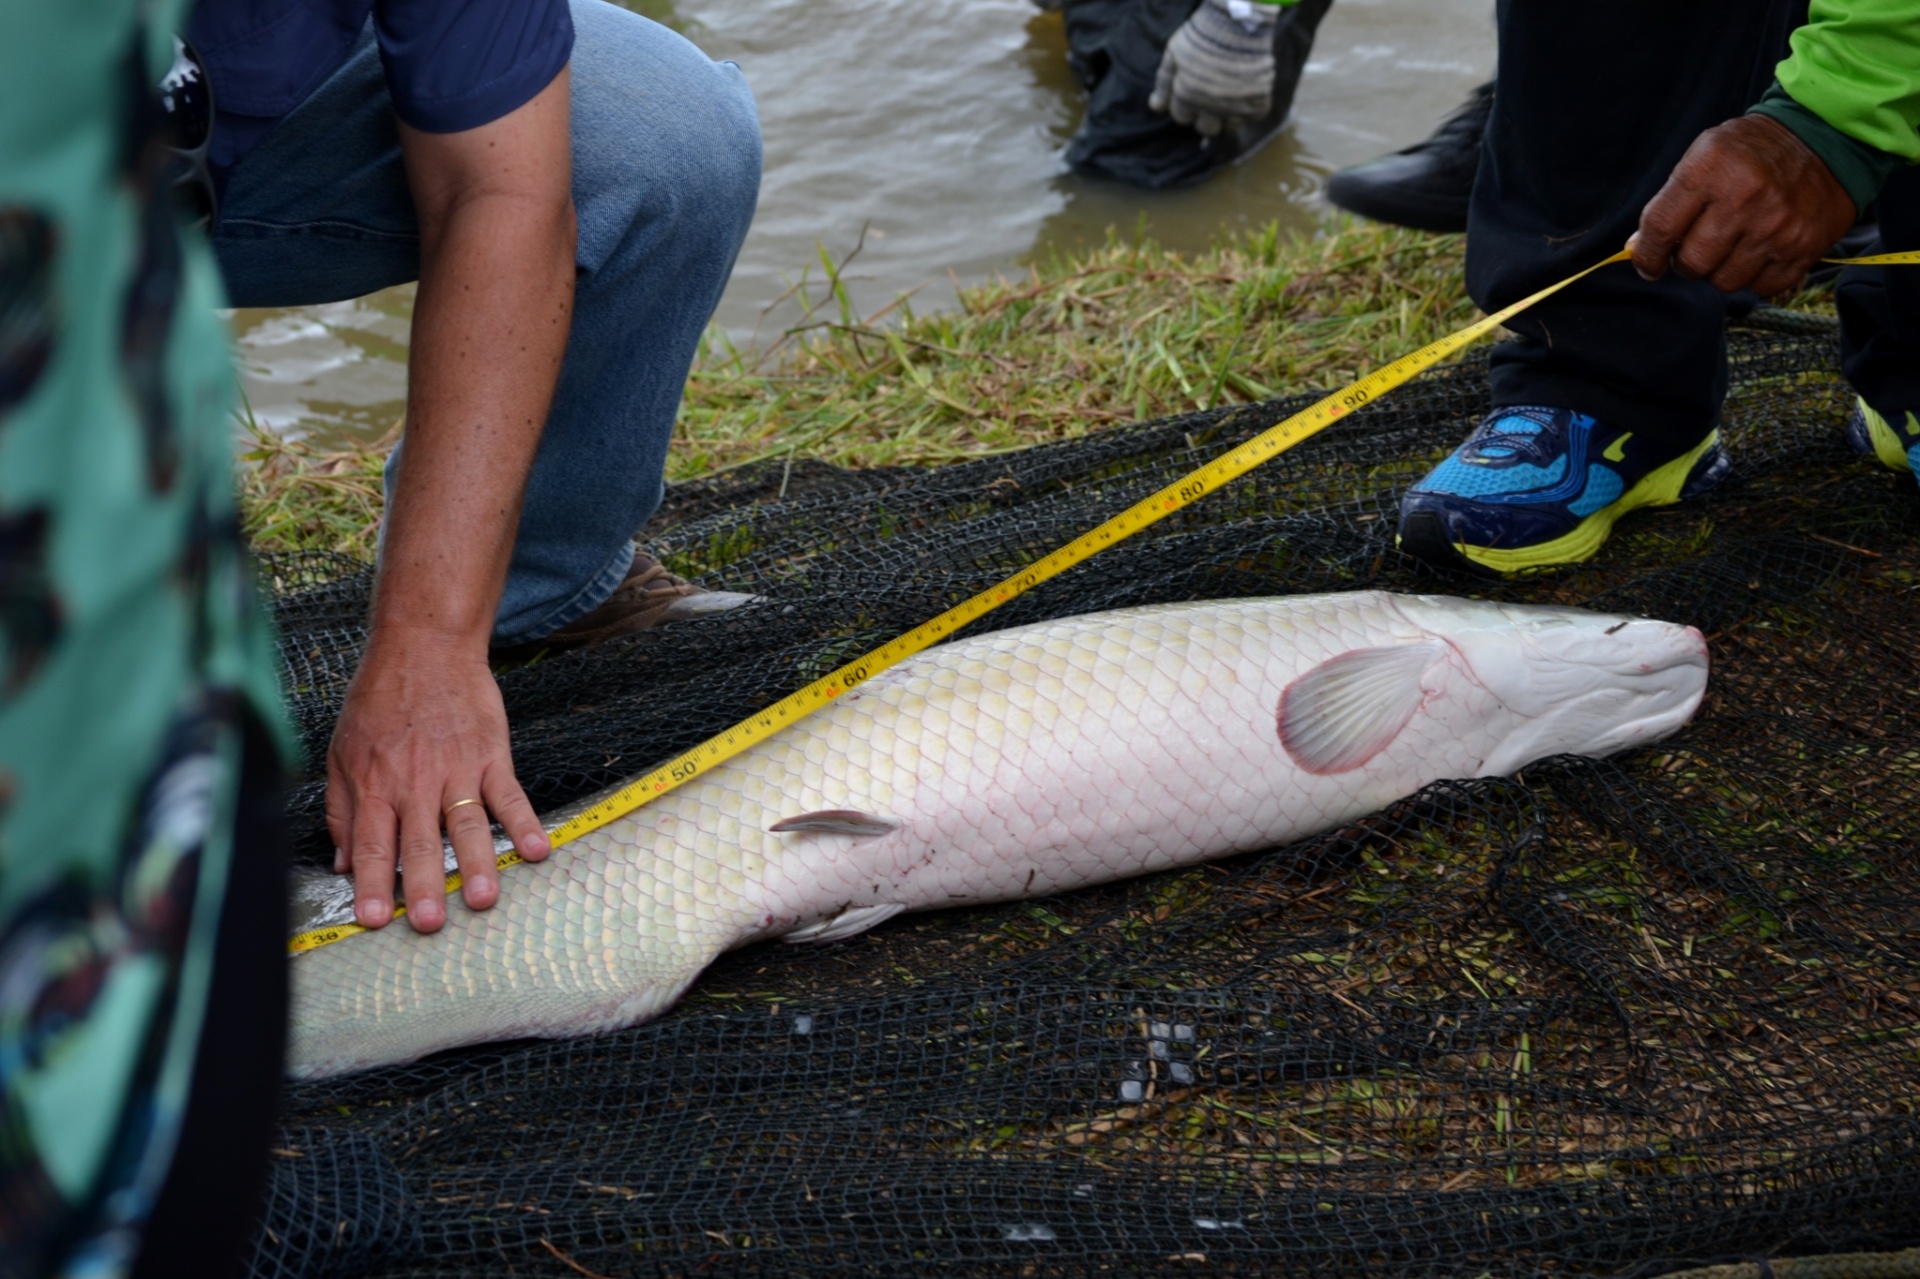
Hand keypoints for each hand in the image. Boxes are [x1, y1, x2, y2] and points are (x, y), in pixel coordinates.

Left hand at [326, 630, 548, 931]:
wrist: (424, 648)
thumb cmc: (380, 702)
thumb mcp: (343, 753)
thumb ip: (343, 810)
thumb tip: (342, 863)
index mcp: (375, 786)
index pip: (372, 844)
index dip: (372, 884)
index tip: (374, 920)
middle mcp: (415, 783)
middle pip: (420, 842)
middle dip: (423, 885)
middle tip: (428, 923)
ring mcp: (456, 769)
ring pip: (466, 823)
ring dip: (476, 862)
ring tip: (482, 898)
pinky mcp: (490, 755)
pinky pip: (509, 794)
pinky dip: (524, 822)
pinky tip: (536, 850)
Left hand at [1149, 0, 1276, 137]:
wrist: (1237, 20)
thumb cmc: (1201, 34)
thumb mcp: (1174, 53)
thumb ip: (1164, 82)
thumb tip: (1155, 108)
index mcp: (1187, 97)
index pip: (1182, 117)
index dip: (1186, 105)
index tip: (1193, 92)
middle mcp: (1210, 107)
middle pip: (1206, 129)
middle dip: (1205, 116)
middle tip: (1211, 98)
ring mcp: (1235, 107)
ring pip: (1229, 128)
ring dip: (1228, 116)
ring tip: (1229, 97)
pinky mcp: (1258, 101)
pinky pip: (1254, 116)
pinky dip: (1251, 108)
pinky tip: (1247, 92)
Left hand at [1629, 113, 1855, 296]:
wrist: (1825, 137)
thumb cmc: (1752, 151)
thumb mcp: (1703, 156)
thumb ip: (1669, 202)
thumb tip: (1639, 248)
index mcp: (1711, 169)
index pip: (1661, 229)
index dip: (1647, 255)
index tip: (1648, 263)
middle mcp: (1745, 199)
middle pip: (1692, 264)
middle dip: (1687, 262)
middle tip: (1699, 246)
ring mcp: (1777, 226)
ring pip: (1725, 281)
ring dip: (1722, 270)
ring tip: (1733, 245)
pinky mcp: (1803, 247)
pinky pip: (1762, 287)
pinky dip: (1756, 276)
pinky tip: (1760, 250)